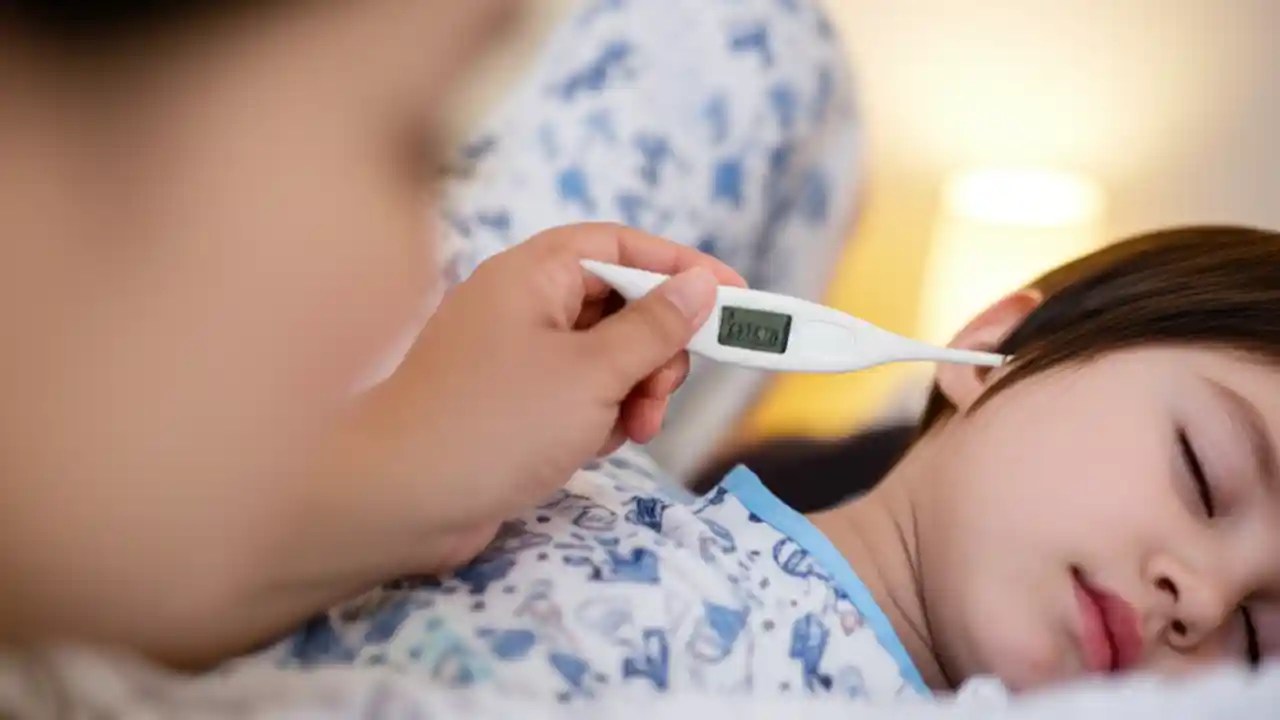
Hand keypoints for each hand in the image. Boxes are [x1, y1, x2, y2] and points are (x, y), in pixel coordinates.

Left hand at [346, 223, 744, 571]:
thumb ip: (655, 328)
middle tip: (662, 391)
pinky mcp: (509, 403)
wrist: (398, 502)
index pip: (622, 246)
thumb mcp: (593, 374)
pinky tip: (594, 446)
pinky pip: (577, 393)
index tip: (736, 297)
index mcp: (532, 273)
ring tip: (630, 429)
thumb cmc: (492, 424)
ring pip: (604, 356)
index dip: (682, 267)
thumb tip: (702, 284)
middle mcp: (520, 304)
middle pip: (619, 304)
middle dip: (655, 349)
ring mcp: (512, 356)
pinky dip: (599, 415)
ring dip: (632, 390)